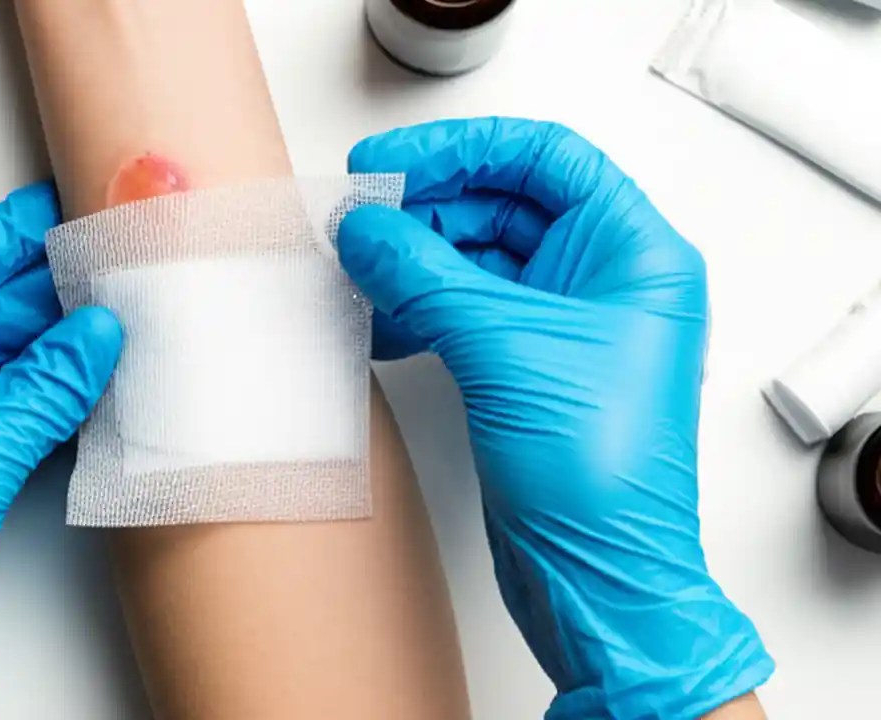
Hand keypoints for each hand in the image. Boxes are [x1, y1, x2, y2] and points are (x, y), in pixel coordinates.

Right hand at [338, 119, 772, 718]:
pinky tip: (373, 317)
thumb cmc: (602, 481)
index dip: (464, 151)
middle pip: (503, 206)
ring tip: (356, 264)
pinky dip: (412, 308)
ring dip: (410, 260)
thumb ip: (425, 278)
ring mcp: (561, 330)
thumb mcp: (506, 353)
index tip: (393, 164)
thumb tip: (367, 228)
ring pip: (473, 261)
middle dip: (425, 210)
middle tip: (360, 217)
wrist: (596, 582)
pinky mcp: (521, 371)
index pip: (546, 161)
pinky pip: (459, 313)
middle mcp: (603, 285)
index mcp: (634, 258)